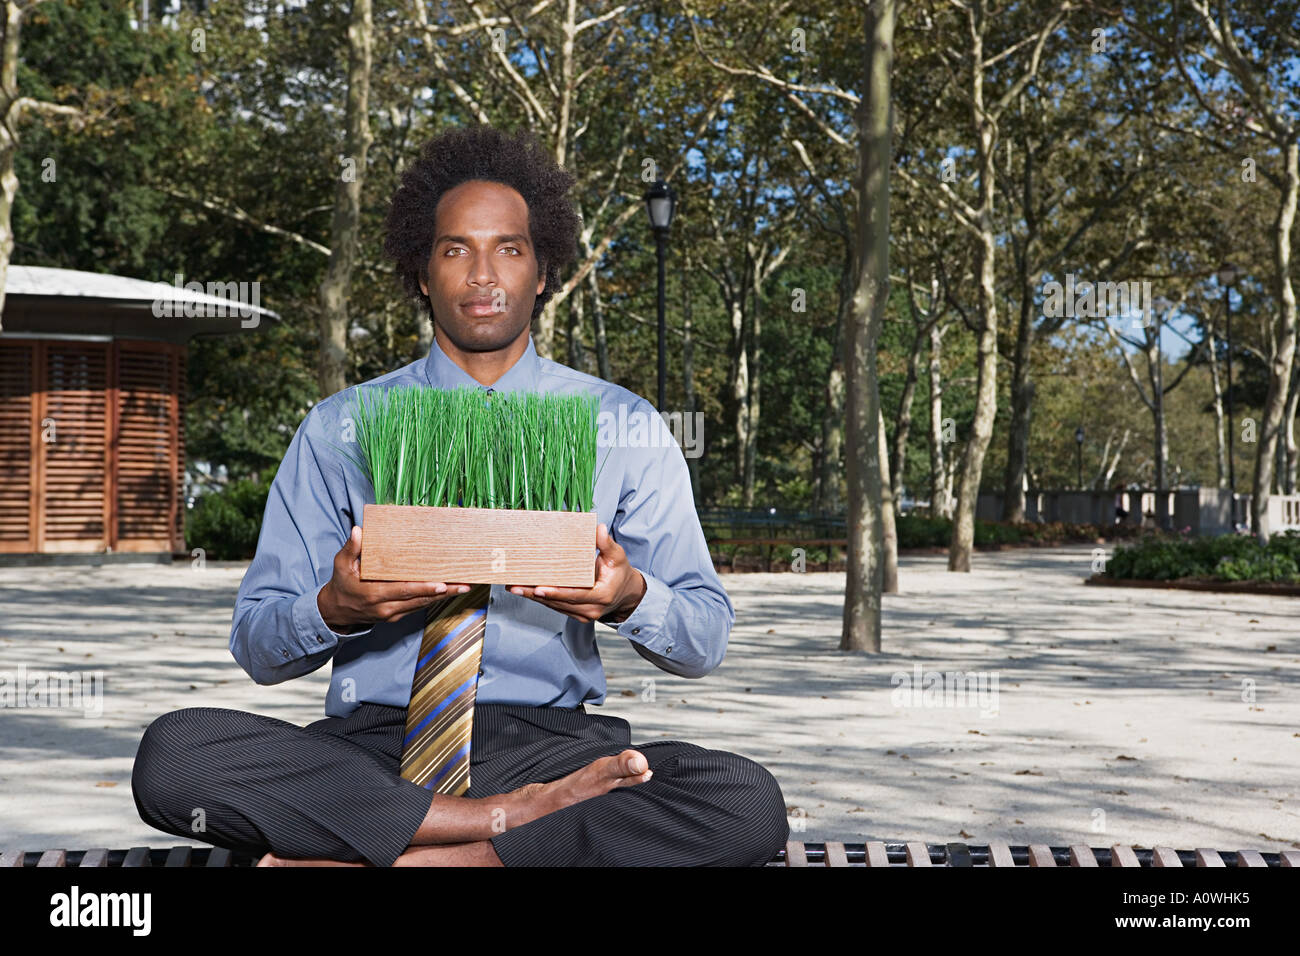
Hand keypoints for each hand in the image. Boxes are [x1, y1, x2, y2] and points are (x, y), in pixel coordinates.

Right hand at [318, 525, 469, 633]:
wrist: (335, 611)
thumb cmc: (341, 584)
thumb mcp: (341, 565)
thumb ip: (352, 548)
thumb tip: (358, 531)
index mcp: (374, 593)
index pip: (404, 590)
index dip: (424, 588)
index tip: (442, 584)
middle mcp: (386, 607)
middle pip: (420, 599)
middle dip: (444, 593)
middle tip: (464, 585)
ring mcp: (392, 614)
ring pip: (422, 605)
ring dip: (443, 597)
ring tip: (462, 587)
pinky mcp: (396, 616)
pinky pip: (417, 607)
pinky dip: (433, 599)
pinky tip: (448, 592)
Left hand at [507, 523, 645, 623]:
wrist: (627, 594)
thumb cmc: (620, 573)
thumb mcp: (617, 556)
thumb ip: (607, 543)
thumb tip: (599, 529)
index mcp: (602, 595)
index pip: (575, 594)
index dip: (556, 592)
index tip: (538, 588)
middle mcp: (591, 609)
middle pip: (559, 602)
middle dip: (535, 594)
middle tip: (515, 586)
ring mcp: (584, 614)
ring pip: (554, 605)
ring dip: (533, 597)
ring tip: (515, 587)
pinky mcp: (577, 614)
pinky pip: (557, 606)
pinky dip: (542, 599)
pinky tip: (526, 591)